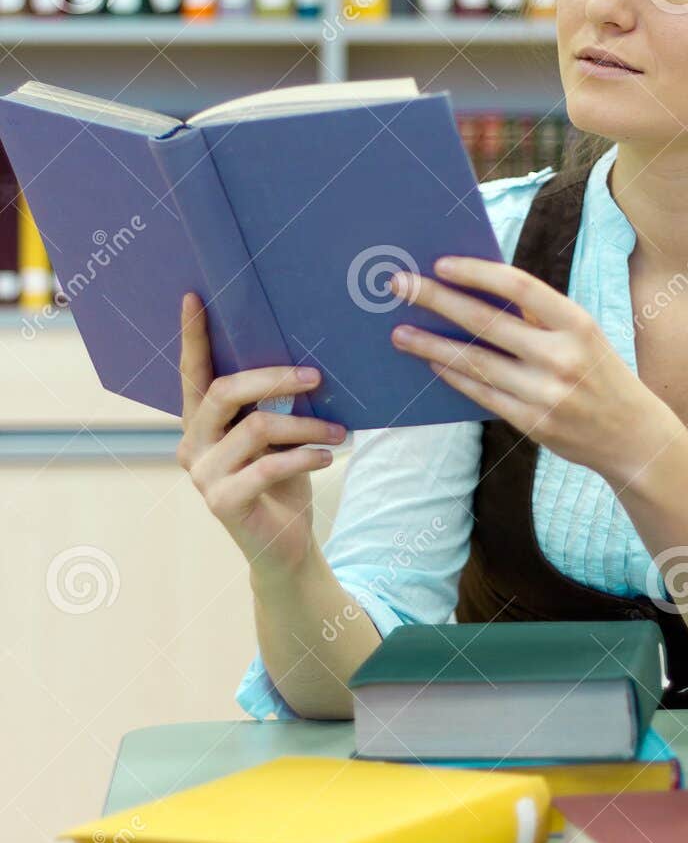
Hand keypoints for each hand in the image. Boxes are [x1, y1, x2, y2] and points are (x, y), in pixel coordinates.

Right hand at [176, 291, 348, 577]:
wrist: (284, 546)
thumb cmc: (282, 479)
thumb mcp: (278, 435)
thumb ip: (272, 403)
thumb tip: (303, 361)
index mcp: (200, 421)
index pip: (193, 372)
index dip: (193, 335)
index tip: (195, 296)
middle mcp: (192, 443)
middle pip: (224, 391)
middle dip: (272, 377)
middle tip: (315, 376)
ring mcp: (202, 474)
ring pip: (255, 427)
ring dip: (305, 425)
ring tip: (339, 430)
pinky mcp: (222, 501)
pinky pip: (269, 466)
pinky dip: (305, 456)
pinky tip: (328, 456)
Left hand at [388, 256, 683, 484]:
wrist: (632, 436)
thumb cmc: (599, 372)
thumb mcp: (582, 335)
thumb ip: (538, 316)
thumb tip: (475, 288)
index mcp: (577, 324)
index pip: (519, 287)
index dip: (477, 272)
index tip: (441, 263)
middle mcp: (562, 357)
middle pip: (486, 323)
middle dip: (437, 300)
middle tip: (400, 285)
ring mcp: (546, 394)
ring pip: (475, 362)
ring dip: (432, 345)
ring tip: (399, 331)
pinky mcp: (532, 423)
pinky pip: (481, 394)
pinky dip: (453, 376)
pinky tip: (431, 362)